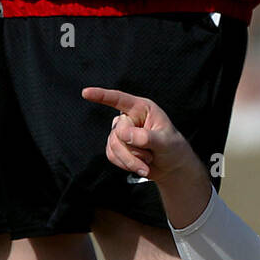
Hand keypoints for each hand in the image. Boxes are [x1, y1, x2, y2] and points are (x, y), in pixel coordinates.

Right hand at [82, 86, 201, 185]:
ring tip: (147, 163)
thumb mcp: (165, 142)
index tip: (86, 93)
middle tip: (150, 158)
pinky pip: (111, 155)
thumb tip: (124, 134)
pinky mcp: (116, 146)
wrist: (171, 167)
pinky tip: (139, 165)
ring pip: (113, 146)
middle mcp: (129, 118)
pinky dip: (125, 164)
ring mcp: (120, 132)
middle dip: (133, 150)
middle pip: (118, 132)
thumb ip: (146, 137)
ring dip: (131, 160)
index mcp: (142, 108)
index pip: (119, 99)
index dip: (102, 96)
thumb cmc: (173, 148)